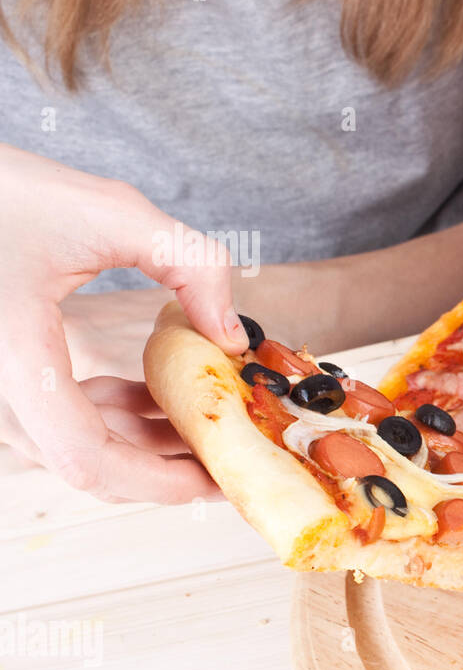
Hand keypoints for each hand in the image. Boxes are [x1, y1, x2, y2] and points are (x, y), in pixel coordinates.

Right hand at [0, 144, 247, 502]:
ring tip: (209, 417)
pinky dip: (114, 415)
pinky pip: (60, 419)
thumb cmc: (8, 188)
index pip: (85, 456)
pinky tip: (160, 392)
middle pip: (86, 464)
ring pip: (75, 446)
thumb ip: (187, 260)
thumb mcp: (110, 210)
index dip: (159, 480)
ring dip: (145, 440)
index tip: (217, 477)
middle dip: (165, 466)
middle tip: (230, 456)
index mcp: (14, 354)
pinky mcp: (3, 375)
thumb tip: (232, 336)